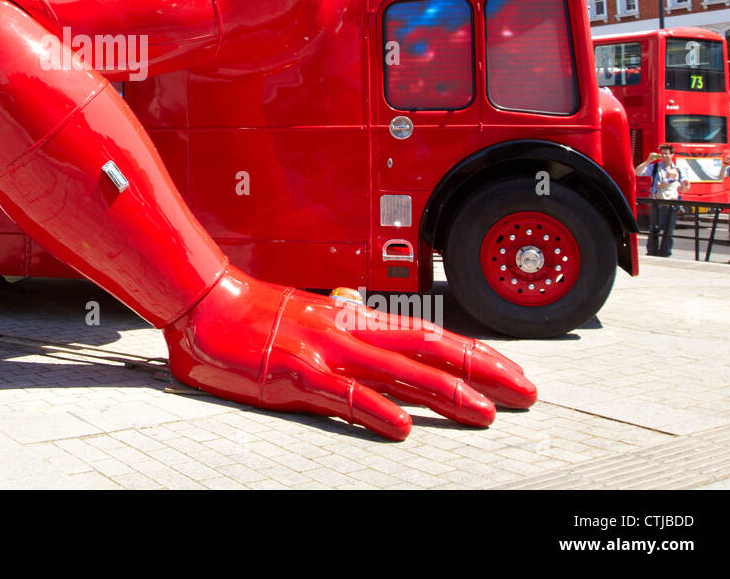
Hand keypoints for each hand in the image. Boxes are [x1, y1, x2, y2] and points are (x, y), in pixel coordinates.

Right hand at [163, 268, 536, 440]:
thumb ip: (338, 322)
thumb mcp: (305, 314)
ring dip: (446, 393)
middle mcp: (347, 331)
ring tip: (486, 413)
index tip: (509, 370)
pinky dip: (375, 410)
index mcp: (352, 319)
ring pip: (397, 371)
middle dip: (481, 371)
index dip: (473, 352)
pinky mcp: (294, 374)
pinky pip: (342, 394)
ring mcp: (323, 351)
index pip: (427, 334)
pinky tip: (404, 428)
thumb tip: (362, 318)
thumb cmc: (249, 312)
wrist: (204, 301)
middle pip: (428, 349)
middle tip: (525, 393)